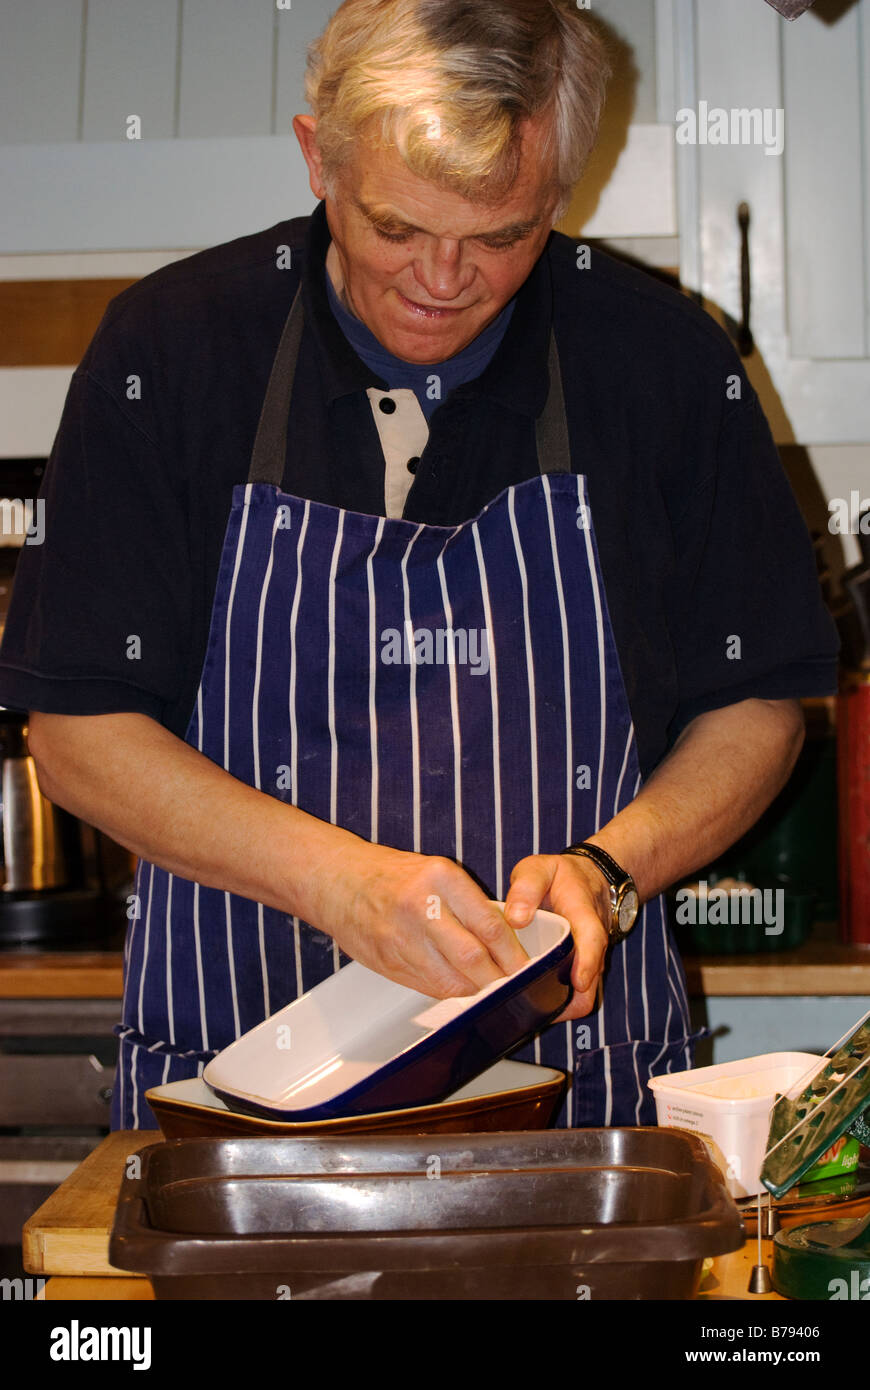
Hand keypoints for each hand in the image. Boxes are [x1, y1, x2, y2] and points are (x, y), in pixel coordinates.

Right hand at [309, 838, 529, 998]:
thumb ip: (469, 903)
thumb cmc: (391, 875)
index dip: (513, 953)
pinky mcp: (388, 962)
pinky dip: (449, 991)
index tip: (525, 965)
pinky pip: (429, 987)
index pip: (490, 925)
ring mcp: (401, 938)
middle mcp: (421, 907)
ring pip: (452, 981)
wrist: (337, 880)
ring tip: (488, 988)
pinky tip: (458, 986)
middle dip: (498, 978)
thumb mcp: (437, 872)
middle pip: (473, 958)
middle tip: (512, 984)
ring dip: (475, 990)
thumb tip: (505, 939)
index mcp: (441, 878)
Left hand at [504, 852, 611, 1019]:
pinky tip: (525, 1006)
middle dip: (569, 999)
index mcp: (584, 915)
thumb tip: (516, 919)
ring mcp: (588, 961)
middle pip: (591, 979)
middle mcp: (592, 944)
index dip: (587, 962)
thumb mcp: (539, 869)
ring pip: (583, 994)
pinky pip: (572, 995)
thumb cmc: (558, 877)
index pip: (592, 939)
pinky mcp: (578, 972)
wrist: (585, 881)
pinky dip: (554, 1004)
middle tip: (534, 1010)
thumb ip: (527, 888)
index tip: (579, 982)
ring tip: (524, 1012)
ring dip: (559, 1005)